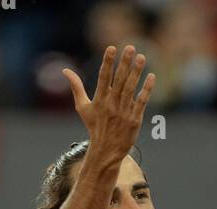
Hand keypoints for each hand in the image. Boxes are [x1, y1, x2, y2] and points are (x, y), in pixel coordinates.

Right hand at [62, 46, 155, 160]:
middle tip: (131, 47)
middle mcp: (111, 105)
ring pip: (131, 89)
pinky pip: (141, 102)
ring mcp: (124, 112)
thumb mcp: (82, 107)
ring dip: (136, 72)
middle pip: (119, 80)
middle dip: (125, 63)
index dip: (108, 62)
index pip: (103, 77)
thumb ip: (76, 87)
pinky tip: (151, 76)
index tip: (111, 48)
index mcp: (99, 100)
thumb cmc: (94, 127)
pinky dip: (146, 90)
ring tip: (141, 57)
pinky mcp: (134, 119)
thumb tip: (65, 70)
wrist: (106, 151)